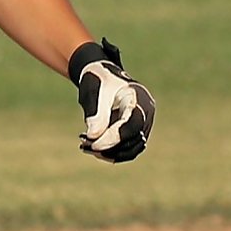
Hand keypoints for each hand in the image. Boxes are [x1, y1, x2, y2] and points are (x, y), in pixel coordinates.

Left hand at [68, 39, 154, 162]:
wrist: (104, 76)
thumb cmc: (98, 80)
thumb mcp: (94, 92)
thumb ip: (96, 114)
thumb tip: (94, 137)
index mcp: (138, 97)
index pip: (131, 124)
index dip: (113, 138)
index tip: (92, 145)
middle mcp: (146, 112)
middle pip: (133, 139)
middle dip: (108, 147)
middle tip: (83, 145)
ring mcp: (144, 123)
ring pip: (132, 149)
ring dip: (110, 153)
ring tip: (86, 147)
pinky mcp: (137, 132)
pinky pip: (128, 149)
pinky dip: (112, 152)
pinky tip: (93, 148)